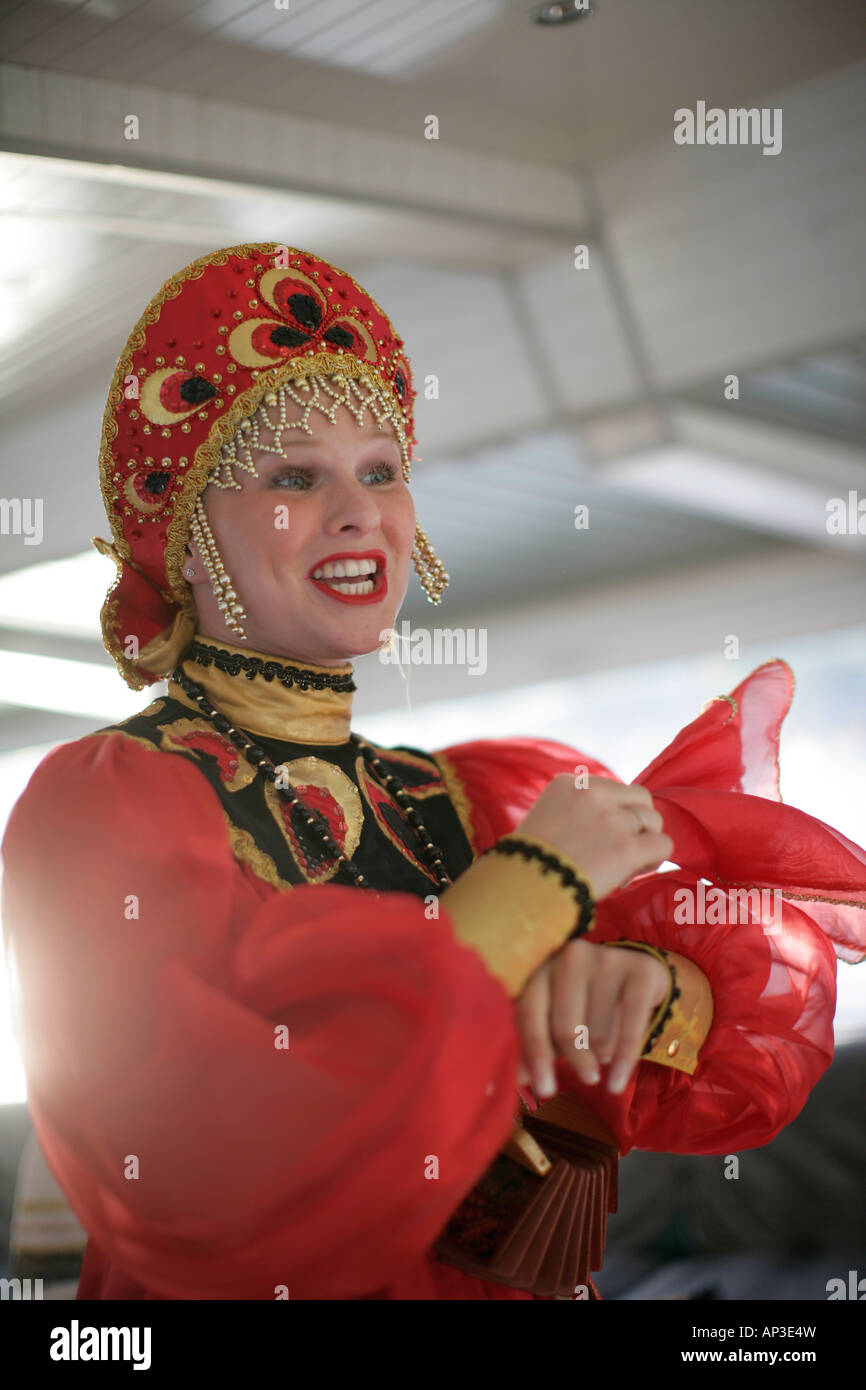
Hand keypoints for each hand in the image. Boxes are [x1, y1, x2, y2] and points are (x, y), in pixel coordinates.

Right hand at [513, 774, 673, 900]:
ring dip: (646, 840)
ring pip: (654, 820)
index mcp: (569, 783)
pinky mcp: (628, 847)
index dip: (614, 813)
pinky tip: (635, 870)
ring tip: (629, 863)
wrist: (521, 891)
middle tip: (622, 847)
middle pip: (640, 797)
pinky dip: (654, 858)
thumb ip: (576, 812)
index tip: (601, 836)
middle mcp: (593, 792)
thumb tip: (607, 827)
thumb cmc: (526, 864)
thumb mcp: (545, 820)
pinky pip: (663, 844)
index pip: (611, 789)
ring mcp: (612, 818)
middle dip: (637, 822)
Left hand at [515, 939, 670, 1098]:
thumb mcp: (558, 1022)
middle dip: (576, 1060)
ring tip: (605, 1051)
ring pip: (599, 1030)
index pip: (530, 1013)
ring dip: (602, 1053)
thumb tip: (521, 1083)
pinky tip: (617, 1082)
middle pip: (566, 1026)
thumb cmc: (588, 1004)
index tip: (544, 1090)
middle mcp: (571, 958)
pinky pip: (631, 1024)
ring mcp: (607, 959)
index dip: (535, 1053)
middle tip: (587, 1079)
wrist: (638, 976)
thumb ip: (537, 1047)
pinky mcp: (640, 970)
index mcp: (543, 970)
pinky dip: (624, 1059)